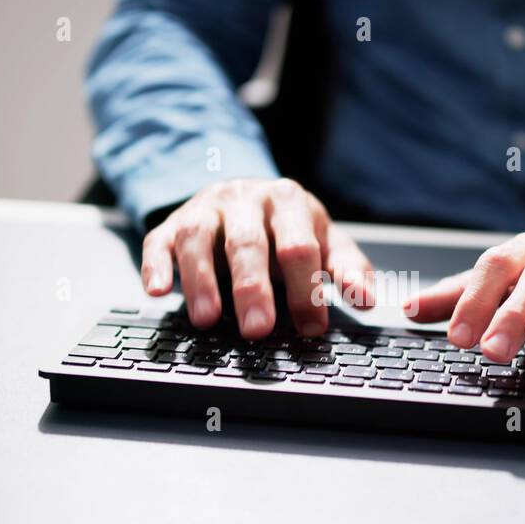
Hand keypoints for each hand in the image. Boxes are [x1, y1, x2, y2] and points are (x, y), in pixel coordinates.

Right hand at [142, 178, 374, 338]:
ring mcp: (204, 209)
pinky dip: (156, 266)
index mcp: (288, 201)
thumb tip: (368, 299)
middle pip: (248, 243)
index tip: (312, 327)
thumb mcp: (324, 240)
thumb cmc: (287, 228)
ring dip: (202, 281)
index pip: (299, 246)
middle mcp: (244, 199)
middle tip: (258, 329)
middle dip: (253, 288)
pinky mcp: (171, 224)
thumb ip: (347, 268)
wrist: (242, 194)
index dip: (305, 288)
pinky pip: (159, 241)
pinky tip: (157, 291)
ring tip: (208, 320)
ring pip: (198, 240)